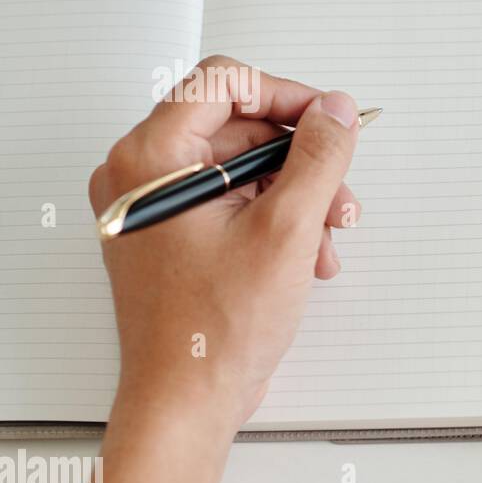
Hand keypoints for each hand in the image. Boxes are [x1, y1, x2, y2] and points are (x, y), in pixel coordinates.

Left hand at [89, 56, 360, 443]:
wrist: (186, 399)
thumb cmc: (211, 332)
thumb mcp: (286, 230)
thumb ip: (318, 157)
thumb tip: (336, 112)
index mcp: (151, 159)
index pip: (224, 83)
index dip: (287, 96)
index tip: (330, 122)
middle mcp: (142, 175)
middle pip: (239, 128)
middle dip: (301, 161)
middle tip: (338, 193)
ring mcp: (156, 206)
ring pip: (244, 168)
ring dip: (298, 197)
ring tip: (326, 237)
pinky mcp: (174, 234)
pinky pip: (234, 201)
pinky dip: (277, 220)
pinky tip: (306, 256)